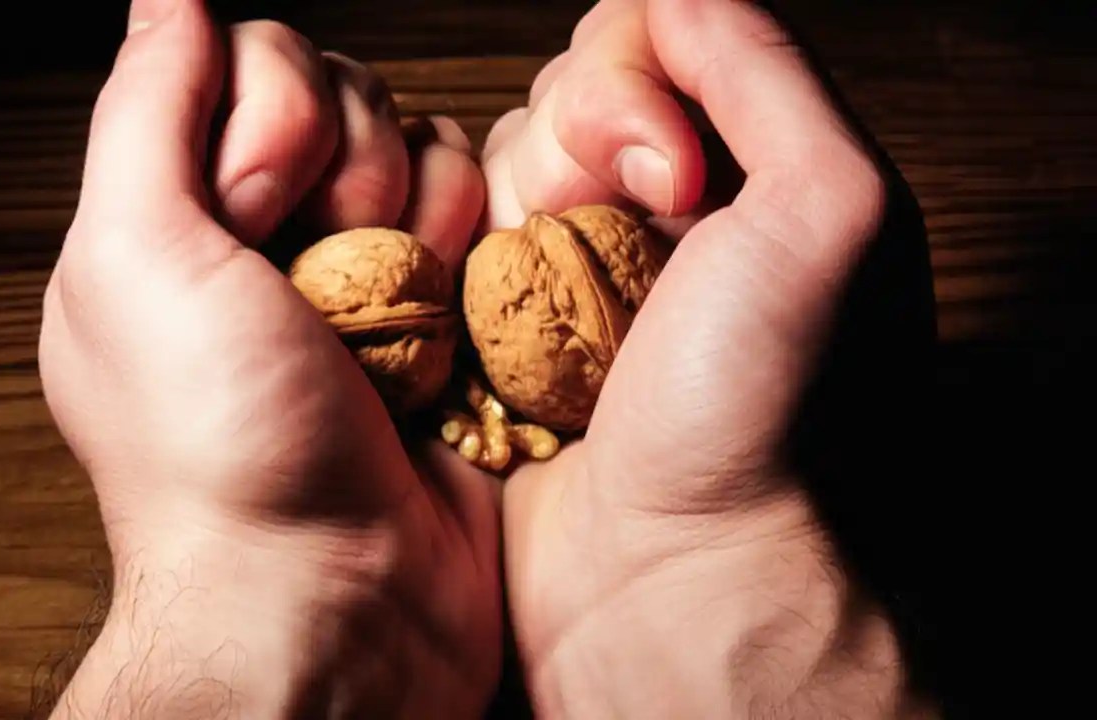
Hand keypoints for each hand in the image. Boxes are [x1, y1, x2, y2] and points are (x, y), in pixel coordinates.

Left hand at [38, 1, 497, 715]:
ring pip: (419, 143)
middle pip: (343, 92)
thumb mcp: (138, 261)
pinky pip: (478, 208)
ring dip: (416, 214)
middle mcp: (269, 235)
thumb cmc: (223, 453)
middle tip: (327, 273)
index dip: (274, 111)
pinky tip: (444, 318)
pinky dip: (469, 247)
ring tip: (392, 314)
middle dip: (347, 169)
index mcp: (179, 217)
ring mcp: (364, 270)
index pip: (248, 62)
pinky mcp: (445, 308)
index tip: (258, 211)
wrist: (335, 598)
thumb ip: (146, 111)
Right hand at [484, 0, 936, 715]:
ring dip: (517, 222)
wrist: (679, 585)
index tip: (666, 180)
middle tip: (621, 249)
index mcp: (751, 178)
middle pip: (563, 98)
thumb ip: (761, 69)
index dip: (629, 87)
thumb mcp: (830, 208)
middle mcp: (664, 219)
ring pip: (499, 167)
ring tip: (561, 317)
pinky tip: (499, 328)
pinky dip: (462, 262)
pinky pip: (453, 241)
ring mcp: (576, 273)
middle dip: (573, 156)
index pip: (650, 43)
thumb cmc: (772, 415)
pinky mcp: (502, 329)